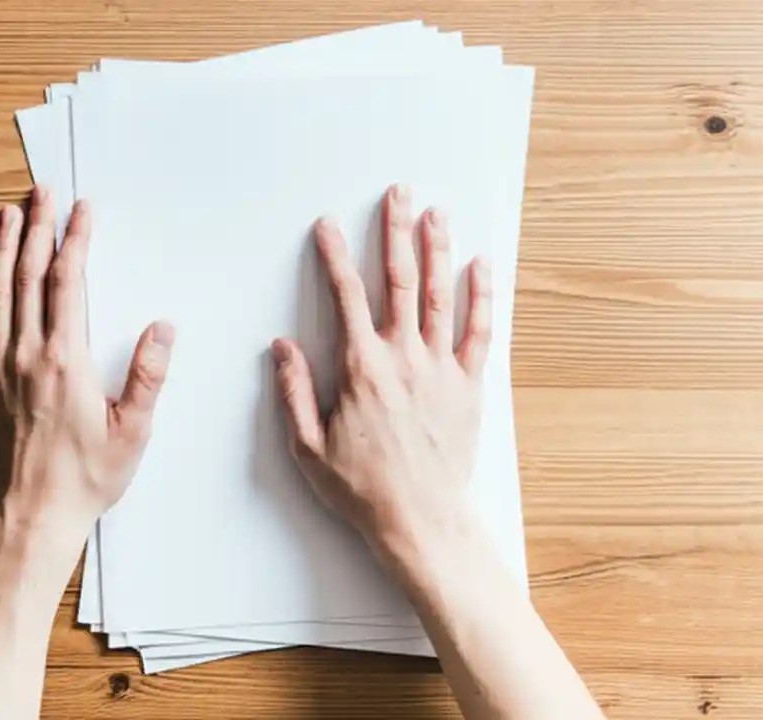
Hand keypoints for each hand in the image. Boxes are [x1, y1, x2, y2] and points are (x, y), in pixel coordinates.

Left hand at [0, 185, 174, 554]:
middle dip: (39, 229)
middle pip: (30, 276)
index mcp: (66, 360)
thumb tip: (161, 328)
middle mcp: (26, 355)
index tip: (82, 210)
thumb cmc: (87, 478)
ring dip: (2, 249)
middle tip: (42, 193)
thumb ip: (147, 375)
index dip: (76, 240)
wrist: (36, 516)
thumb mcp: (134, 430)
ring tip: (8, 214)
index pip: (69, 282)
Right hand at [271, 183, 491, 564]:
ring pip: (440, 296)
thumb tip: (281, 347)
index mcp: (363, 369)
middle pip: (400, 281)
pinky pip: (479, 332)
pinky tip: (481, 266)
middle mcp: (404, 358)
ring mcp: (441, 369)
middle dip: (396, 233)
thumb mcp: (308, 446)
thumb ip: (295, 391)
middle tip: (398, 194)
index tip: (328, 226)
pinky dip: (481, 297)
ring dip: (437, 250)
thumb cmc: (361, 488)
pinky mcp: (469, 386)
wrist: (419, 519)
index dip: (335, 257)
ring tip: (436, 214)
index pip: (346, 297)